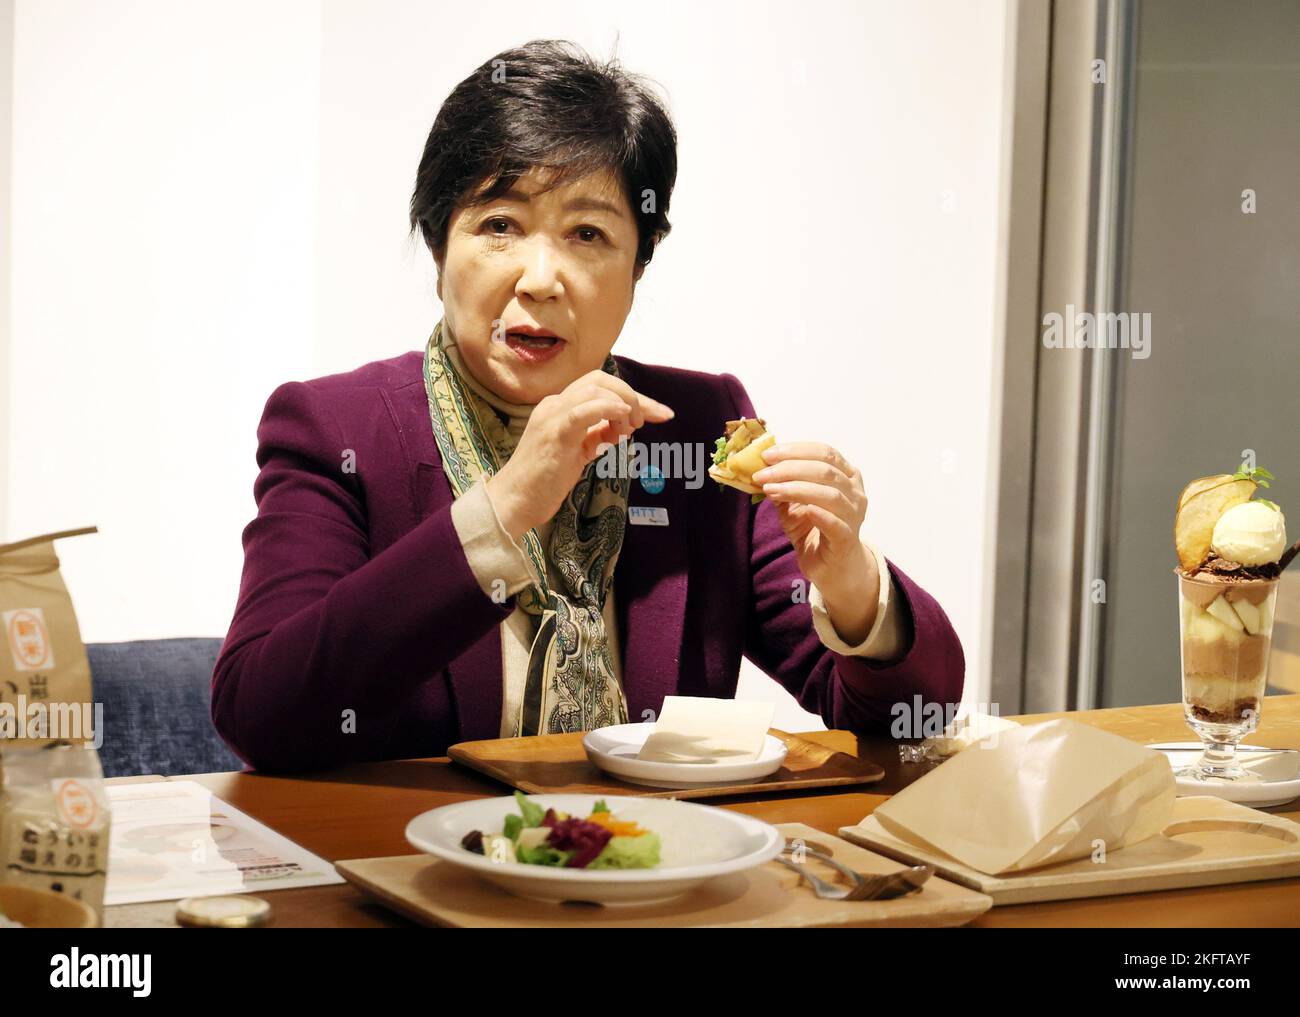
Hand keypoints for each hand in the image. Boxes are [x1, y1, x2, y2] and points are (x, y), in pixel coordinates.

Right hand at [485, 370, 673, 538]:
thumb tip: (622, 426)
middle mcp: (555, 405)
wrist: (514, 501)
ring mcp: (553, 417)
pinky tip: (623, 421)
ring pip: (594, 389)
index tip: (659, 413)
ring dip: (624, 405)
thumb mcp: (577, 453)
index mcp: (559, 407)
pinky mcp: (555, 434)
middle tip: (650, 419)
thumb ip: (596, 435)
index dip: (633, 396)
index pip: (600, 387)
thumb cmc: (544, 481)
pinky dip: (608, 409)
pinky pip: (584, 410)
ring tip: (631, 430)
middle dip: (633, 395)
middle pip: (600, 380)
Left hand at [750, 442, 878, 642]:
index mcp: (845, 475)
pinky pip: (836, 524)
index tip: (768, 454)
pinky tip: (803, 510)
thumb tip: (760, 469)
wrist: (830, 566)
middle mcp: (854, 492)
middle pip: (825, 470)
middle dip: (790, 468)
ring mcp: (854, 516)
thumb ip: (781, 485)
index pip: (824, 452)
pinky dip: (820, 514)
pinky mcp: (848, 539)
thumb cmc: (813, 529)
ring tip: (771, 490)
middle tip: (763, 473)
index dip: (795, 450)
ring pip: (830, 494)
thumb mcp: (792, 503)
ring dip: (796, 488)